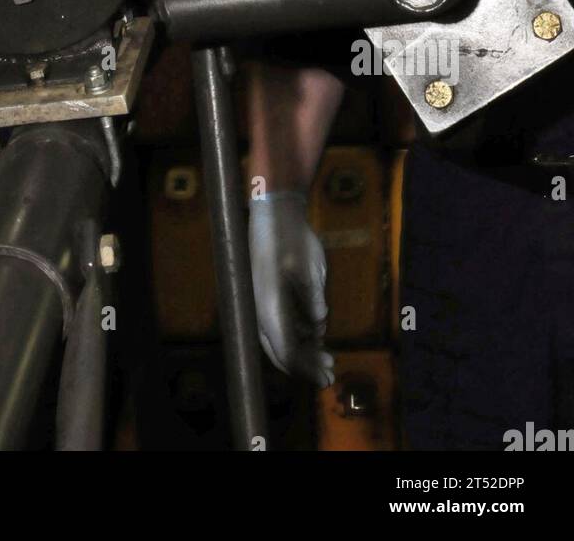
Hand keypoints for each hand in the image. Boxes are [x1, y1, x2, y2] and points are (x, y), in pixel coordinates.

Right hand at [248, 192, 333, 387]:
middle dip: (306, 366)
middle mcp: (263, 310)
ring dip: (304, 351)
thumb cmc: (291, 236)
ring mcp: (265, 304)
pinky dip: (300, 336)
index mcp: (269, 305)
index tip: (325, 379)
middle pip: (281, 351)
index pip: (285, 350)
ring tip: (329, 359)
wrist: (274, 213)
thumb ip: (314, 297)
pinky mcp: (270, 297)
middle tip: (330, 375)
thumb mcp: (309, 266)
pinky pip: (283, 326)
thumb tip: (319, 325)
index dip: (305, 368)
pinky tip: (317, 338)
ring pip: (282, 340)